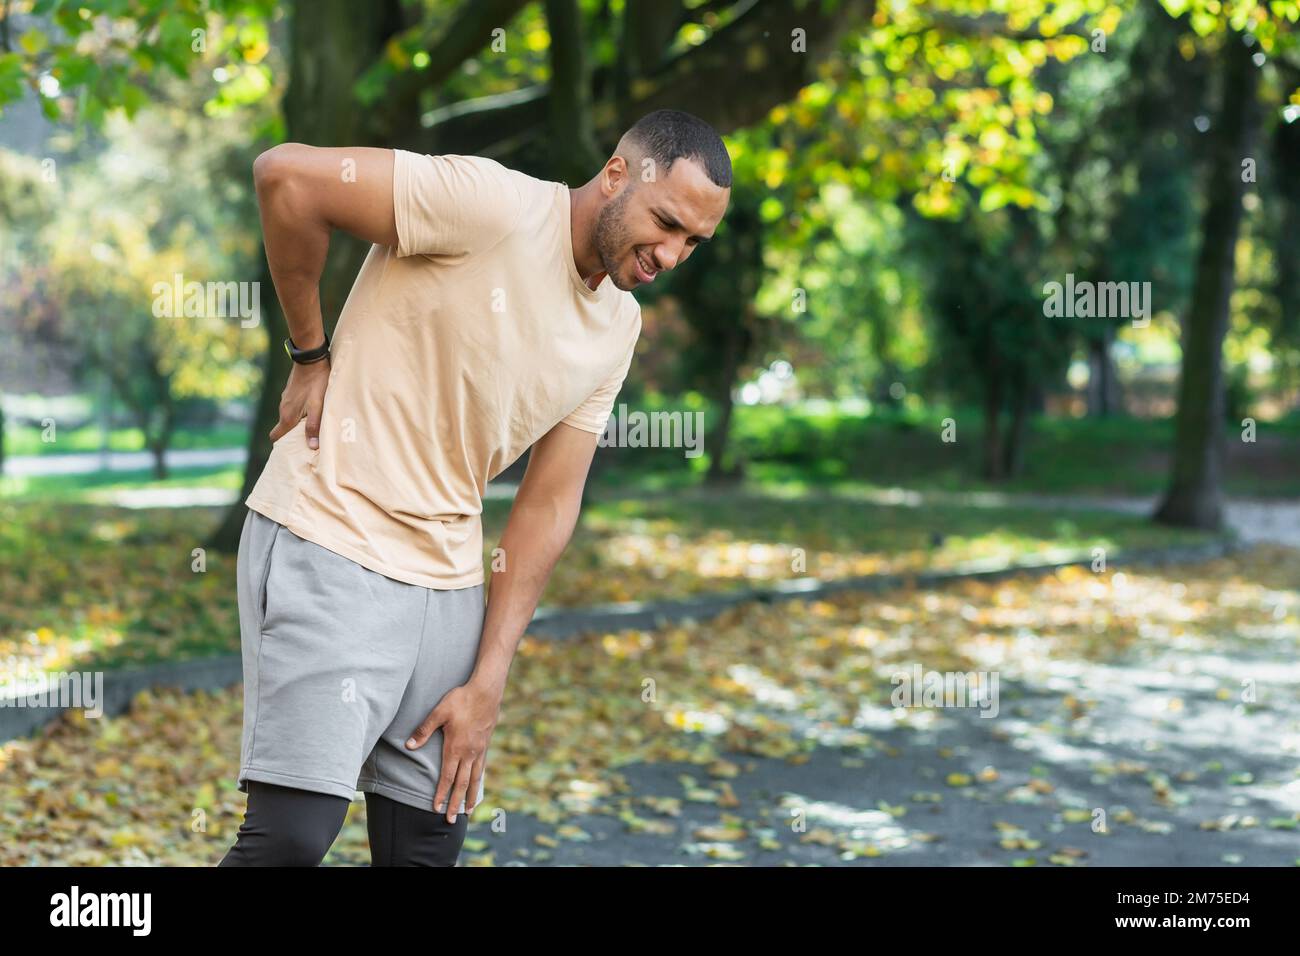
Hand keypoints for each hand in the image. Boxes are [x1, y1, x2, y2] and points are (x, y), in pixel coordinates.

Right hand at [269, 357, 329, 447]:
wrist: (311, 358)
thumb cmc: (316, 383)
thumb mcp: (318, 406)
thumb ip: (313, 426)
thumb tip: (311, 446)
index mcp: (287, 416)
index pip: (276, 436)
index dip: (282, 445)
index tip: (292, 451)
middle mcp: (283, 408)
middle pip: (283, 428)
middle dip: (291, 437)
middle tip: (306, 442)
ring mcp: (286, 399)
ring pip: (288, 417)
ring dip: (297, 424)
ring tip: (312, 428)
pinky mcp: (292, 392)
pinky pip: (293, 407)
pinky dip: (299, 413)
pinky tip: (312, 411)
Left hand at [405, 680, 501, 822]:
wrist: (486, 691)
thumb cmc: (460, 699)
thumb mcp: (439, 712)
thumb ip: (424, 730)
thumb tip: (409, 746)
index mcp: (455, 748)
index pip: (447, 777)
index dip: (441, 794)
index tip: (437, 809)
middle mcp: (468, 753)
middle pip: (461, 784)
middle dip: (456, 803)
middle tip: (452, 821)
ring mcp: (479, 750)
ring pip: (475, 779)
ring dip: (470, 797)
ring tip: (469, 811)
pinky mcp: (485, 745)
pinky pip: (482, 768)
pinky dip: (479, 781)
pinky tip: (478, 786)